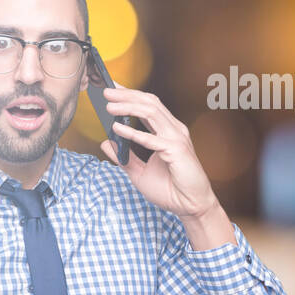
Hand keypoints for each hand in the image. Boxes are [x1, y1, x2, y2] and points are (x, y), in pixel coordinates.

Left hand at [98, 84, 234, 248]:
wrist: (189, 206)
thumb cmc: (169, 189)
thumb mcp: (138, 172)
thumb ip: (123, 157)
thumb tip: (105, 143)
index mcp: (167, 131)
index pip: (148, 106)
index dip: (130, 95)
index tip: (111, 88)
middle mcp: (173, 130)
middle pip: (150, 103)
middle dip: (127, 95)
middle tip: (106, 92)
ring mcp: (176, 138)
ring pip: (151, 113)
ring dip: (128, 107)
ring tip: (109, 106)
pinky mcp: (176, 151)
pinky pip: (151, 139)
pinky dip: (132, 132)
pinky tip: (117, 128)